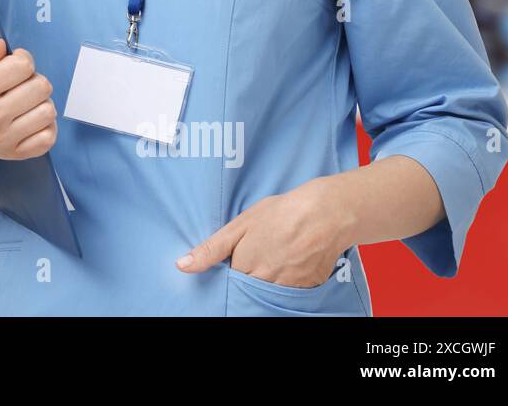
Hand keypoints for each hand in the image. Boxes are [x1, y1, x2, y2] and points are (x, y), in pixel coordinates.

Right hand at [0, 38, 56, 161]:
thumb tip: (1, 46)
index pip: (23, 66)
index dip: (23, 59)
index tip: (15, 64)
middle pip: (41, 87)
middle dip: (34, 79)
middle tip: (21, 84)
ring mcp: (4, 138)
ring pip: (48, 111)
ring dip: (41, 102)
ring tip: (27, 102)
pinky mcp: (14, 153)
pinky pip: (48, 138)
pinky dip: (46, 126)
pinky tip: (32, 118)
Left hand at [175, 177, 354, 286]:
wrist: (325, 214)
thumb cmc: (279, 214)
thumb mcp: (239, 225)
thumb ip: (211, 249)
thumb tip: (182, 266)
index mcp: (245, 269)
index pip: (229, 284)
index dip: (231, 273)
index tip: (236, 263)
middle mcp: (266, 284)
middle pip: (249, 291)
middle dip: (249, 279)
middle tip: (257, 258)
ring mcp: (289, 289)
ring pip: (270, 293)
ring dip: (268, 281)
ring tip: (275, 258)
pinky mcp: (309, 288)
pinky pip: (292, 293)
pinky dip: (288, 281)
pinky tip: (291, 262)